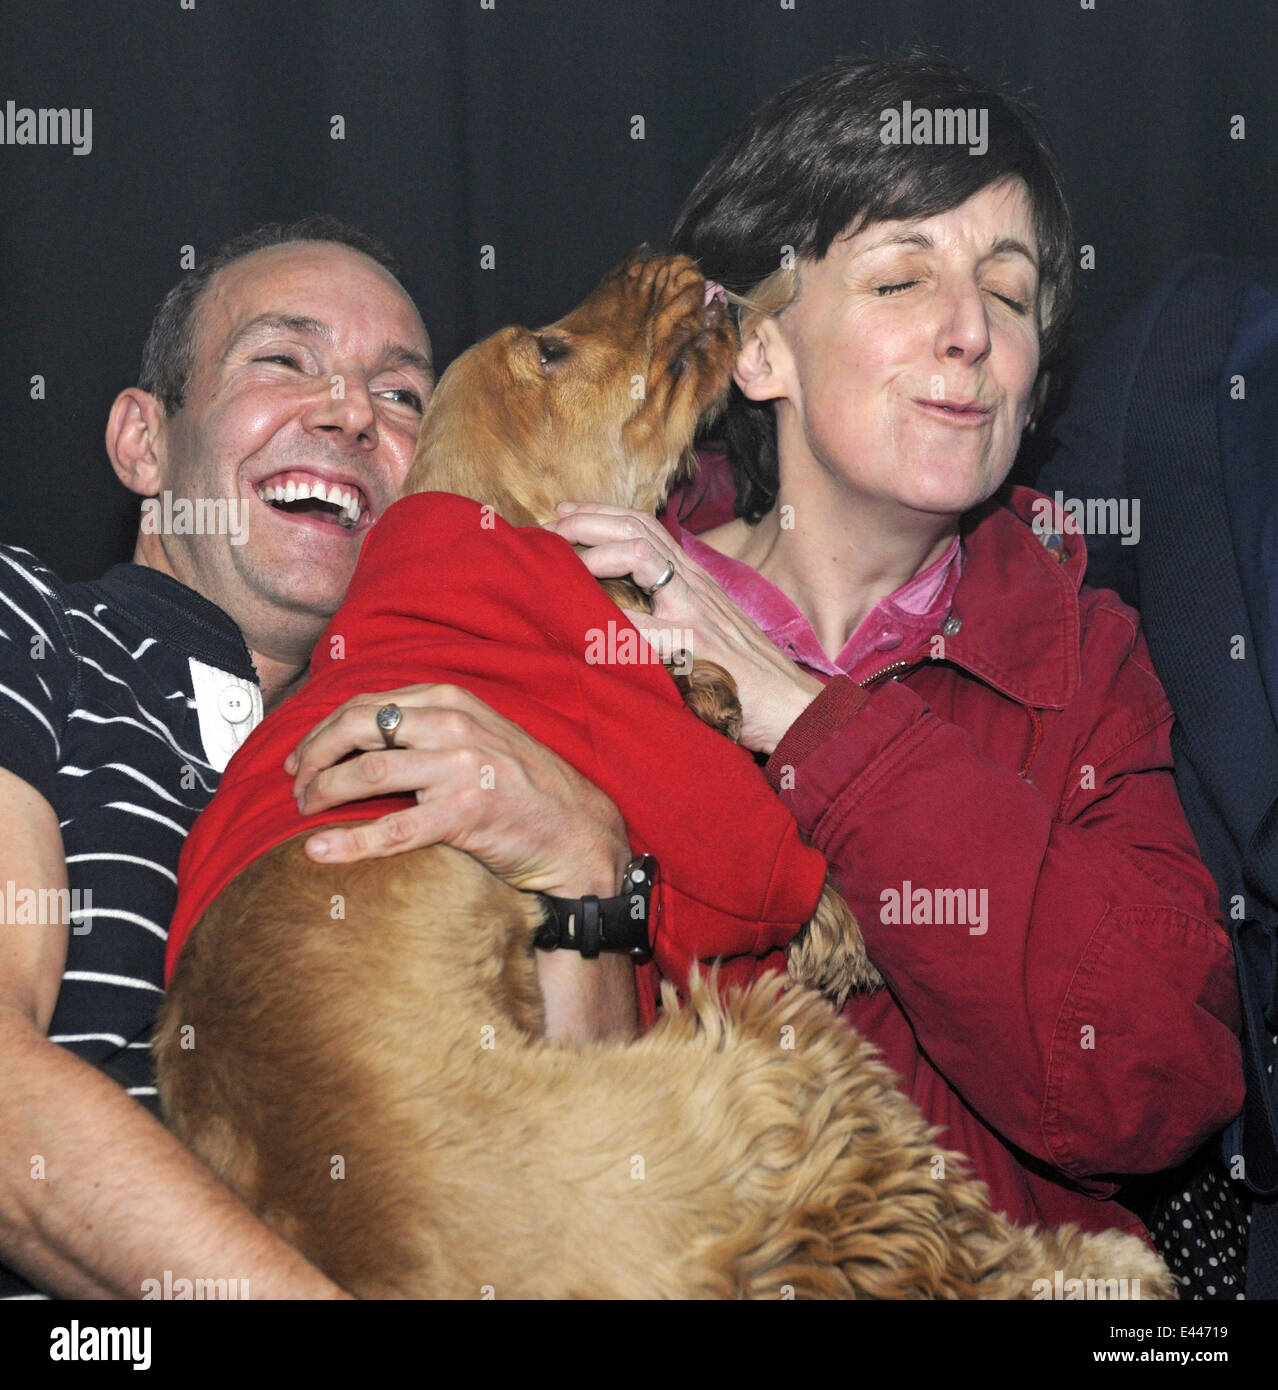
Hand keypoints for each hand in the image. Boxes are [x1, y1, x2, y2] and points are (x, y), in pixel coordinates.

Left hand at [284, 684, 630, 898]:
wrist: (577, 830)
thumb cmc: (525, 787)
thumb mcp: (480, 735)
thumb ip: (432, 727)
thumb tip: (366, 736)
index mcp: (453, 700)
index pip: (369, 704)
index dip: (323, 730)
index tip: (301, 757)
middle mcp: (454, 725)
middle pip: (358, 726)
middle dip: (314, 754)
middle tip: (294, 784)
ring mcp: (460, 768)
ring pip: (367, 771)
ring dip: (323, 792)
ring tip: (303, 811)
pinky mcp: (465, 814)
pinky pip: (393, 828)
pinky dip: (348, 841)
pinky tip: (317, 851)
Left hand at [547, 502, 823, 753]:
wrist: (793, 707)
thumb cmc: (748, 679)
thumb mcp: (711, 632)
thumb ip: (674, 615)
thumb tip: (624, 615)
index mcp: (696, 582)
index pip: (646, 527)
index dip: (600, 516)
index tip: (564, 519)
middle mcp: (695, 585)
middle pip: (636, 526)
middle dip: (585, 521)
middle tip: (548, 530)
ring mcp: (695, 610)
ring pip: (637, 552)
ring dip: (590, 552)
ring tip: (558, 560)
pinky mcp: (695, 644)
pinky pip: (641, 622)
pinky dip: (604, 619)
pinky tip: (576, 623)